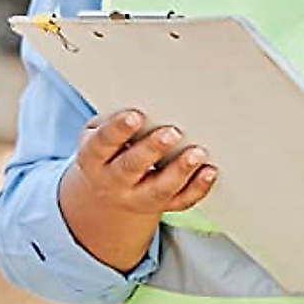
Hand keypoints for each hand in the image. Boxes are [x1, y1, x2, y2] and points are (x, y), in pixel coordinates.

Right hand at [58, 108, 216, 271]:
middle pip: (130, 168)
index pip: (102, 143)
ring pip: (158, 190)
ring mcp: (137, 198)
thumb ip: (117, 117)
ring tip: (197, 153)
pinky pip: (180, 201)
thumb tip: (147, 99)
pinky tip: (210, 171)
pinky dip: (198, 188)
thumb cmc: (112, 144)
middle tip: (172, 132)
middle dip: (152, 150)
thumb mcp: (102, 130)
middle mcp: (113, 182)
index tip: (136, 115)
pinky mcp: (162, 204)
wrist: (109, 189)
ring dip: (179, 172)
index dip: (118, 130)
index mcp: (94, 158)